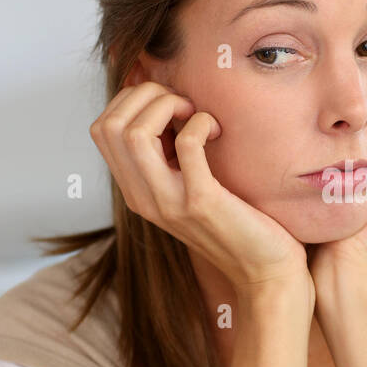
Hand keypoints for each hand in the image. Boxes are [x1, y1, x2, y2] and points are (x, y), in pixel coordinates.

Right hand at [90, 81, 311, 293]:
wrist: (264, 271)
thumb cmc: (236, 222)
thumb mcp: (188, 187)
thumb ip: (170, 156)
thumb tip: (169, 103)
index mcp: (135, 190)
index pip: (101, 128)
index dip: (132, 100)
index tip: (170, 105)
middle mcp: (142, 197)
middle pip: (109, 125)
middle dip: (146, 95)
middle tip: (184, 105)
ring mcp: (168, 201)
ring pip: (134, 132)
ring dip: (167, 105)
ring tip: (196, 115)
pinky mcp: (201, 201)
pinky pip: (186, 143)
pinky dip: (201, 122)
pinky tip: (217, 131)